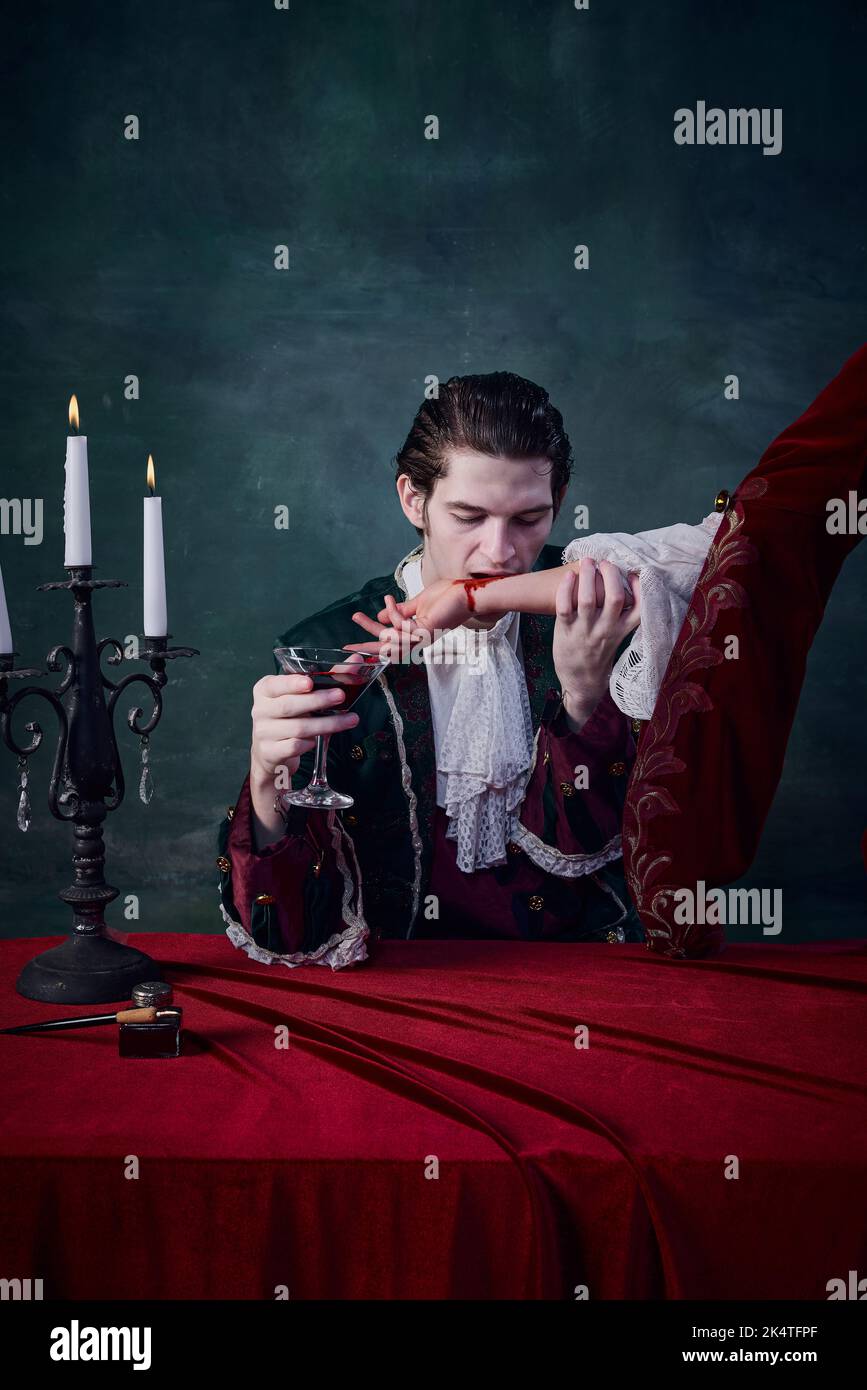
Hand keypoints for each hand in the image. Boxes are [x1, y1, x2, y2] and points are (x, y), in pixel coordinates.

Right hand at [250, 670, 361, 786]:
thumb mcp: (300, 696)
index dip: (292, 684)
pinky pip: (294, 746)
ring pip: (297, 728)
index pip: (275, 685)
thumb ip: (327, 677)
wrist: (269, 751)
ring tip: (349, 720)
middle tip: (340, 696)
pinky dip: (309, 743)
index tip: (309, 683)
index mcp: (265, 690)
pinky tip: (318, 740)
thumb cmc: (289, 717)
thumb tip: (356, 660)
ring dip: (326, 724)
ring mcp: (263, 732)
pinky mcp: (270, 752)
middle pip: (289, 705)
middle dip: (317, 700)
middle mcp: (260, 710)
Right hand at [343, 582, 473, 658]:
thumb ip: (400, 611)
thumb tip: (381, 617)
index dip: (371, 641)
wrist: (467, 594)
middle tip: (346, 643)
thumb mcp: (417, 603)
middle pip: (386, 647)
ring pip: (389, 640)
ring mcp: (422, 638)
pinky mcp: (425, 632)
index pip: (390, 641)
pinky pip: (400, 627)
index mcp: (416, 634)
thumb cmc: (448, 596)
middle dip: (365, 644)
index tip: (353, 641)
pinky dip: (391, 614)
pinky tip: (388, 600)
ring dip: (371, 628)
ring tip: (357, 615)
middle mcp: (418, 640)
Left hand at [554, 559, 640, 727]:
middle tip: (605, 562)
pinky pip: (564, 606)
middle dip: (611, 574)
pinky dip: (566, 588)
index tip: (633, 575)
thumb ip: (620, 617)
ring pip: (588, 598)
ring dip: (587, 575)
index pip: (639, 608)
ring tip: (587, 562)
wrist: (581, 683)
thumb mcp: (616, 638)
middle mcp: (606, 630)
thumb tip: (619, 585)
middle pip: (615, 597)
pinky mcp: (565, 631)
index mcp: (622, 630)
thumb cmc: (598, 656)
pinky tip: (568, 576)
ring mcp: (585, 631)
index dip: (640, 589)